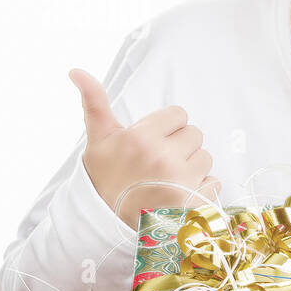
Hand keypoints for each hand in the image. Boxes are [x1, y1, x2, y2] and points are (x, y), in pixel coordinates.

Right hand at [69, 68, 219, 230]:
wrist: (107, 221)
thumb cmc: (105, 175)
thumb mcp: (98, 138)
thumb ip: (94, 102)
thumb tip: (75, 70)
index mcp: (141, 138)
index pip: (179, 114)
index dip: (167, 126)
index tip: (153, 140)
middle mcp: (163, 158)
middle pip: (195, 134)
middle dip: (180, 145)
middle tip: (159, 161)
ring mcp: (181, 182)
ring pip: (206, 157)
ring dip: (192, 166)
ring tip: (168, 178)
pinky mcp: (195, 203)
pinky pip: (215, 182)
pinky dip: (203, 188)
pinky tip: (179, 193)